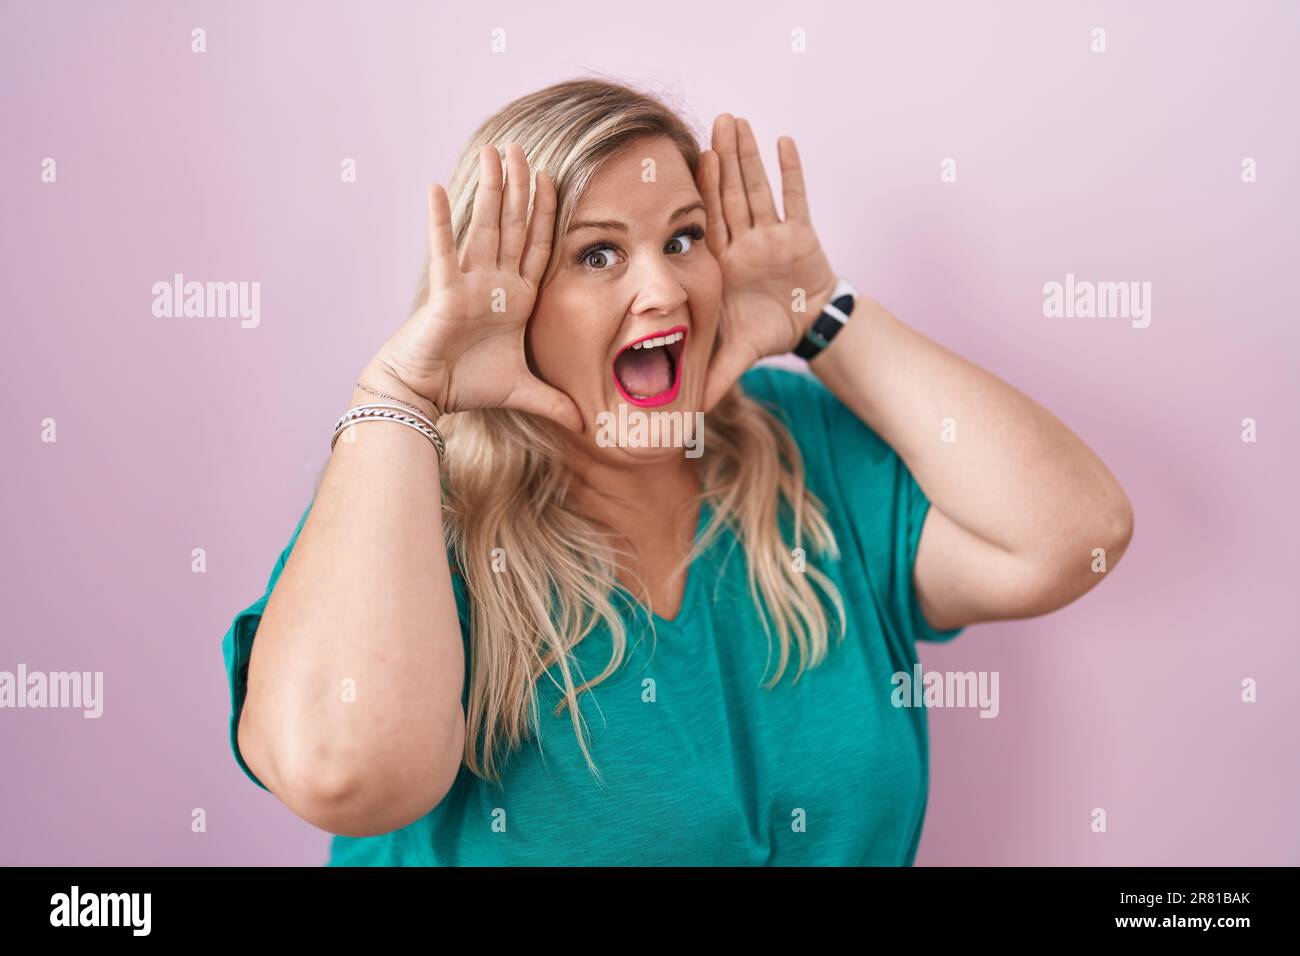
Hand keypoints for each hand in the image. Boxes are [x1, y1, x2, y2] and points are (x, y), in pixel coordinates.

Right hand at [368, 142, 582, 432]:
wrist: (426, 394)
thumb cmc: (466, 386)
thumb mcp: (523, 391)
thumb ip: (554, 401)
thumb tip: (586, 426)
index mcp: (516, 297)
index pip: (537, 247)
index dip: (546, 214)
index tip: (553, 179)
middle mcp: (494, 282)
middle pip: (512, 225)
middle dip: (519, 186)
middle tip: (522, 146)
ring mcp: (469, 283)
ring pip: (484, 227)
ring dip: (490, 189)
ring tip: (494, 152)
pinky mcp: (445, 292)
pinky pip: (444, 251)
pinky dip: (439, 221)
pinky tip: (435, 187)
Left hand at [696, 115, 837, 411]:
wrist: (806, 328)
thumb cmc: (766, 332)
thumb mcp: (736, 354)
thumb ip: (712, 376)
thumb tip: (687, 412)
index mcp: (724, 263)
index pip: (709, 222)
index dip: (702, 191)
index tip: (690, 159)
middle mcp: (745, 242)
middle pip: (732, 194)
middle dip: (725, 158)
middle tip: (715, 121)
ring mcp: (773, 236)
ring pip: (759, 190)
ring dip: (750, 156)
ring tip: (739, 121)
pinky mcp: (802, 236)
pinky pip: (796, 200)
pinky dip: (792, 173)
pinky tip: (785, 141)